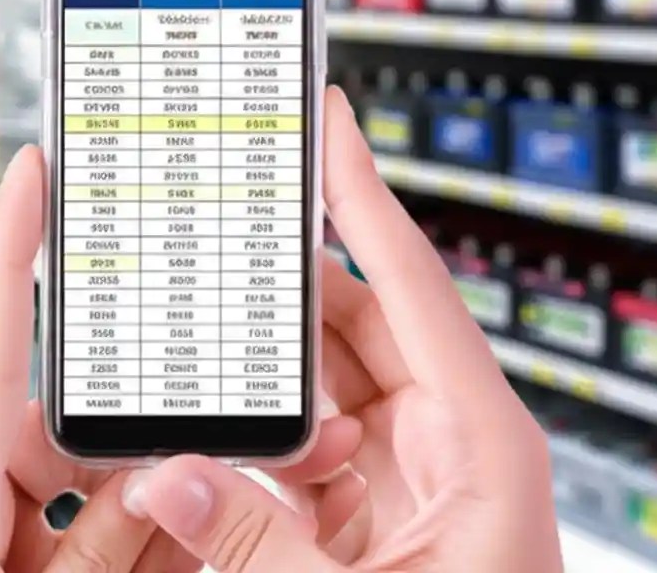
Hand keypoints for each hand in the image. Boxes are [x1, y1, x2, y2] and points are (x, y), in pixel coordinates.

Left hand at [0, 145, 365, 571]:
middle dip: (155, 443)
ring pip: (100, 496)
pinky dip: (145, 542)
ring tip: (232, 515)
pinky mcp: (16, 564)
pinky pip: (94, 535)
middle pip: (73, 435)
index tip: (35, 172)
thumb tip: (165, 486)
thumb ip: (99, 551)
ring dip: (162, 512)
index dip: (12, 251)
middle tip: (237, 449)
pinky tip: (197, 550)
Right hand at [120, 87, 562, 571]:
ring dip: (263, 376)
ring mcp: (408, 485)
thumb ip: (260, 545)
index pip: (412, 287)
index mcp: (480, 447)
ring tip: (200, 338)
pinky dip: (256, 446)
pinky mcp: (371, 525)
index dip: (364, 196)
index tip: (329, 125)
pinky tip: (211, 447)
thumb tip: (176, 478)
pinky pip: (305, 456)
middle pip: (359, 327)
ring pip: (325, 391)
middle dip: (285, 289)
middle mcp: (448, 450)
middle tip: (226, 234)